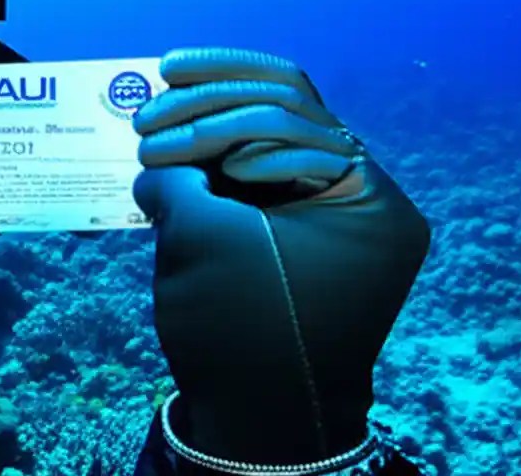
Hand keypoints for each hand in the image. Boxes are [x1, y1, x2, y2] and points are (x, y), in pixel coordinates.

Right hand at [131, 48, 429, 466]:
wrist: (261, 423)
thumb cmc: (244, 333)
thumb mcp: (202, 245)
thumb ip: (177, 183)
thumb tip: (155, 165)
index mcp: (369, 198)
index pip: (289, 117)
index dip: (210, 116)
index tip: (152, 140)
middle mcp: (362, 198)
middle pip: (287, 113)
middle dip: (211, 102)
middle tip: (151, 96)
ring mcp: (331, 216)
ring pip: (272, 137)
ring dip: (209, 122)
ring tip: (151, 116)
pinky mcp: (298, 235)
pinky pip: (259, 175)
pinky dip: (213, 160)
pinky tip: (171, 148)